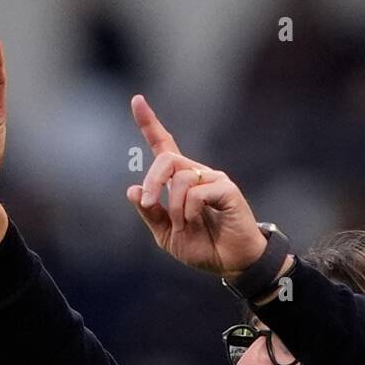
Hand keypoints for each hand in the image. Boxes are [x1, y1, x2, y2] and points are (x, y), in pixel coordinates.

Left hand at [127, 96, 267, 274]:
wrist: (231, 263)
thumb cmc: (204, 248)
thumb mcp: (167, 235)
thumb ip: (151, 214)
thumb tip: (133, 190)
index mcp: (180, 181)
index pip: (163, 146)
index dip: (149, 124)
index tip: (137, 100)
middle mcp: (196, 174)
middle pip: (166, 159)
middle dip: (152, 182)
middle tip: (148, 204)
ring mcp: (213, 179)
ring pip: (180, 179)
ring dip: (176, 208)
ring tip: (187, 225)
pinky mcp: (226, 188)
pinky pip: (197, 193)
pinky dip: (191, 212)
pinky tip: (200, 223)